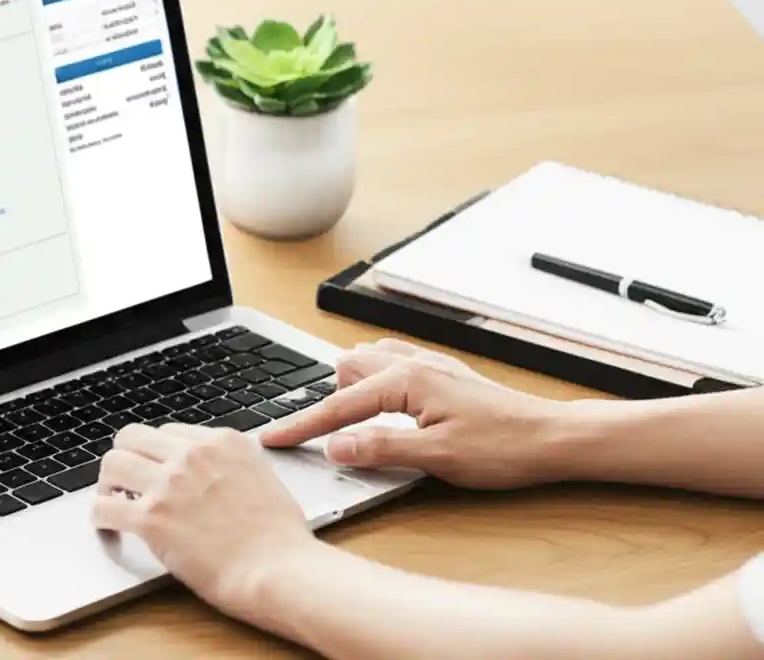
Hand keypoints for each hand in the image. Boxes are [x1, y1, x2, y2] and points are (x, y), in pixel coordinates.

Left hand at [91, 423, 315, 621]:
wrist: (278, 569)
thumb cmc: (279, 537)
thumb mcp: (263, 478)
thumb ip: (232, 466)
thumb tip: (213, 473)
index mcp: (221, 441)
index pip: (169, 432)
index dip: (157, 453)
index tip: (154, 469)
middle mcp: (192, 455)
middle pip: (132, 437)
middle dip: (126, 457)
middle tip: (124, 479)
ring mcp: (169, 484)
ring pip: (112, 464)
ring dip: (107, 483)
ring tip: (112, 499)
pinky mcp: (151, 518)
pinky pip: (105, 507)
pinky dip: (100, 517)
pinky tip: (107, 526)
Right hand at [259, 338, 564, 488]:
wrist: (551, 439)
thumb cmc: (503, 447)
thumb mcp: (436, 457)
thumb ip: (379, 448)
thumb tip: (334, 446)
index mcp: (406, 380)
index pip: (337, 407)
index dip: (300, 427)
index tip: (270, 439)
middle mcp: (413, 365)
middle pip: (345, 373)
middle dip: (324, 404)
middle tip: (313, 438)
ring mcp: (428, 366)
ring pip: (367, 365)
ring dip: (348, 390)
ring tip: (343, 424)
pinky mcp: (440, 376)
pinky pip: (390, 366)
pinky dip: (372, 384)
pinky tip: (379, 406)